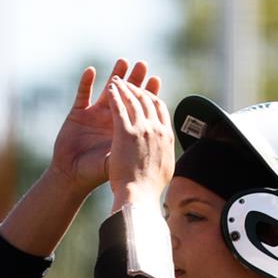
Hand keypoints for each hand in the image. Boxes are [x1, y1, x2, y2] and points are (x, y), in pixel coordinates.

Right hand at [49, 59, 158, 195]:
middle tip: (143, 65)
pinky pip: (82, 95)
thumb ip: (133, 149)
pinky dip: (85, 83)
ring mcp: (94, 114)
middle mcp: (111, 118)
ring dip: (115, 76)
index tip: (156, 79)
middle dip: (135, 79)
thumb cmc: (96, 172)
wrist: (72, 177)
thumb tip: (153, 142)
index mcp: (125, 128)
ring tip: (123, 62)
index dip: (147, 93)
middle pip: (127, 94)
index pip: (139, 107)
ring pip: (107, 90)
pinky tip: (91, 71)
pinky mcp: (78, 114)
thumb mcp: (118, 160)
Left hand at [104, 72, 176, 207]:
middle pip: (147, 100)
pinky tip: (109, 89)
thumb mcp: (165, 168)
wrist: (139, 197)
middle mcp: (156, 129)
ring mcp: (141, 129)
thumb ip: (164, 155)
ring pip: (133, 101)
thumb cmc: (149, 189)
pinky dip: (115, 96)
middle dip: (138, 88)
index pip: (161, 109)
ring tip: (117, 80)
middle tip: (128, 81)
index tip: (144, 92)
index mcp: (166, 136)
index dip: (152, 97)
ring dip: (125, 87)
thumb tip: (168, 154)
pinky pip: (119, 107)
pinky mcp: (125, 132)